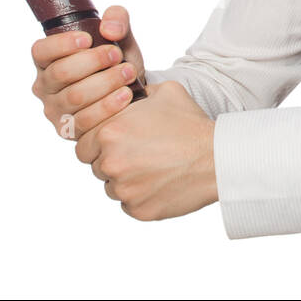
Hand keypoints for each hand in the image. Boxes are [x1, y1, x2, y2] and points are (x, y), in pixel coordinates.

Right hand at [30, 5, 144, 139]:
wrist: (132, 91)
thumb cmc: (116, 62)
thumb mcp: (120, 36)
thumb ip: (117, 19)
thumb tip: (109, 29)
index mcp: (48, 60)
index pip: (41, 51)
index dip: (62, 44)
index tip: (89, 38)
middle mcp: (45, 86)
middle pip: (61, 72)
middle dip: (93, 61)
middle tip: (117, 54)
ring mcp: (55, 110)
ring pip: (75, 96)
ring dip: (105, 82)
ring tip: (128, 72)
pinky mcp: (69, 131)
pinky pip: (85, 120)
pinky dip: (108, 106)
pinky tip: (125, 95)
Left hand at [76, 79, 217, 220]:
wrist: (217, 156)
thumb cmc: (191, 123)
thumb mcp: (164, 92)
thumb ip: (137, 93)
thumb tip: (127, 90)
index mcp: (110, 131)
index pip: (83, 141)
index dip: (98, 140)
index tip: (117, 140)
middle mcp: (110, 161)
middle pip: (94, 165)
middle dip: (108, 160)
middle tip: (134, 155)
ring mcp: (123, 189)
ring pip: (110, 187)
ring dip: (125, 179)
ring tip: (152, 168)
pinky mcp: (137, 210)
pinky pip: (128, 205)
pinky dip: (140, 196)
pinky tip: (159, 183)